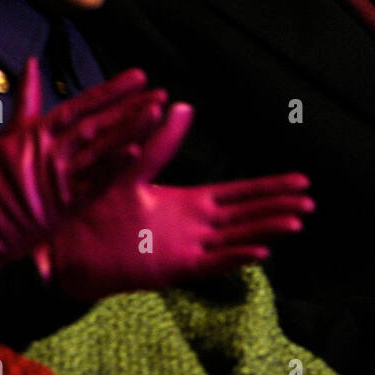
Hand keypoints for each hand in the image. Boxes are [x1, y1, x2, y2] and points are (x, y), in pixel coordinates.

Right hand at [0, 58, 167, 268]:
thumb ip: (26, 100)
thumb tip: (32, 64)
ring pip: (99, 149)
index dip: (111, 90)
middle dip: (130, 107)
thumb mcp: (6, 133)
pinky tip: (134, 153)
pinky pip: (92, 185)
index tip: (139, 77)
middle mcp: (50, 151)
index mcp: (37, 133)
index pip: (80, 105)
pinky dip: (112, 169)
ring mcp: (57, 178)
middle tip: (160, 92)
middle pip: (97, 124)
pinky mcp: (62, 207)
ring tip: (156, 113)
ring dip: (129, 130)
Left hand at [43, 101, 313, 298]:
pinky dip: (235, 258)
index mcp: (189, 202)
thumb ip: (160, 143)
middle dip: (278, 207)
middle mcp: (194, 226)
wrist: (64, 245)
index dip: (269, 187)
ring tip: (296, 223)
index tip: (300, 180)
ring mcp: (186, 249)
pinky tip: (260, 252)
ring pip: (236, 239)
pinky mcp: (171, 269)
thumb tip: (181, 105)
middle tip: (310, 202)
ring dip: (266, 231)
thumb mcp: (132, 168)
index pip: (239, 193)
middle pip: (247, 215)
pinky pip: (210, 264)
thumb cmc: (95, 209)